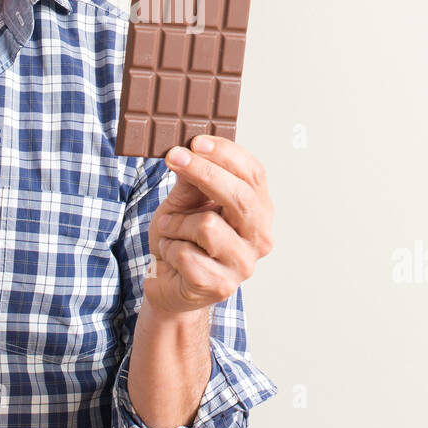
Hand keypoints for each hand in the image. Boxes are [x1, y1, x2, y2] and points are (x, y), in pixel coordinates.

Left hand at [144, 134, 274, 315]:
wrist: (168, 283)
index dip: (227, 154)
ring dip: (176, 223)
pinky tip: (170, 254)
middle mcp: (259, 238)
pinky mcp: (221, 286)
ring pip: (208, 226)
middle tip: (173, 158)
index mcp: (258, 211)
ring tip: (169, 229)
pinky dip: (169, 248)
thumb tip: (192, 148)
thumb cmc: (181, 239)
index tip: (196, 141)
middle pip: (241, 197)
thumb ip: (193, 180)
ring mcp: (243, 265)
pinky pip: (187, 254)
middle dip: (204, 172)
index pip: (254, 174)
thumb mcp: (185, 202)